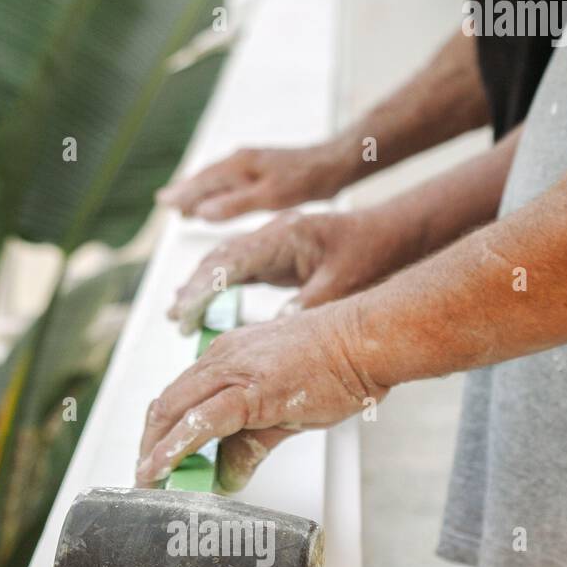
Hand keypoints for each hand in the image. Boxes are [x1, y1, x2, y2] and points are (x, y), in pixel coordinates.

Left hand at [136, 301, 387, 492]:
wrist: (366, 340)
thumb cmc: (336, 365)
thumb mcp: (284, 413)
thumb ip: (251, 445)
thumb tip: (229, 477)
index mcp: (227, 359)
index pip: (178, 397)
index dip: (160, 432)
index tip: (154, 459)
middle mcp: (221, 360)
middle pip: (166, 404)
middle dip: (149, 445)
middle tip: (145, 476)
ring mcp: (233, 372)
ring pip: (175, 411)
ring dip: (155, 449)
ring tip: (148, 479)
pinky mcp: (250, 390)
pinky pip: (202, 421)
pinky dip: (176, 446)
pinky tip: (165, 467)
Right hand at [157, 140, 354, 221]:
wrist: (336, 164)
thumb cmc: (307, 181)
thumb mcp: (271, 197)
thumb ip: (235, 205)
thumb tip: (200, 213)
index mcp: (240, 165)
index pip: (203, 180)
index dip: (183, 193)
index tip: (162, 202)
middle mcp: (242, 160)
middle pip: (206, 177)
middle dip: (186, 190)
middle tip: (163, 202)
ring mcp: (252, 164)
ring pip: (218, 179)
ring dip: (200, 191)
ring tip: (182, 204)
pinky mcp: (263, 171)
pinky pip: (231, 182)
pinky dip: (218, 192)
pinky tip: (218, 200)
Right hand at [168, 208, 420, 334]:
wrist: (391, 236)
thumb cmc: (369, 255)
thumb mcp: (339, 286)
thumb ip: (304, 307)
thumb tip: (272, 332)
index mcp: (284, 236)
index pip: (231, 260)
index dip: (203, 287)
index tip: (183, 310)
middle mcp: (273, 234)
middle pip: (219, 257)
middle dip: (193, 287)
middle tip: (174, 318)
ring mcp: (273, 243)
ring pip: (224, 261)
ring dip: (200, 286)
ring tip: (178, 314)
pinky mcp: (277, 255)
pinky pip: (238, 269)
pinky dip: (218, 287)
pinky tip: (204, 305)